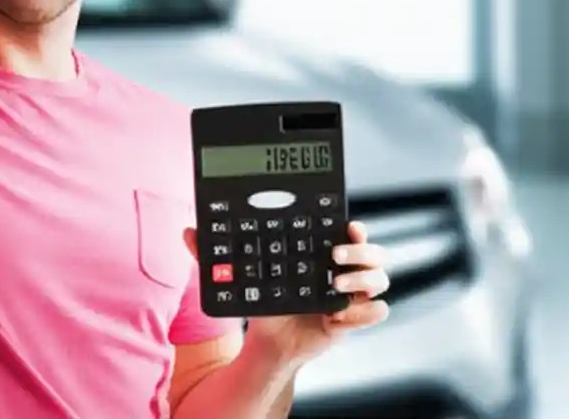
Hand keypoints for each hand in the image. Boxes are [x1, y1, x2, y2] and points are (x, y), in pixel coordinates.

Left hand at [184, 221, 390, 366]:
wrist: (268, 341)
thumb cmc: (263, 302)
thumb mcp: (242, 276)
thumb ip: (214, 255)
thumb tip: (188, 232)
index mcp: (322, 253)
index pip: (352, 234)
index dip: (357, 229)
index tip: (349, 226)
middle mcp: (343, 271)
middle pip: (375, 253)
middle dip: (363, 251)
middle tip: (335, 255)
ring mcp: (351, 296)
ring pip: (381, 280)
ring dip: (365, 280)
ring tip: (337, 286)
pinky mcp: (351, 320)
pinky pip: (376, 313)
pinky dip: (364, 313)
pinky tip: (340, 315)